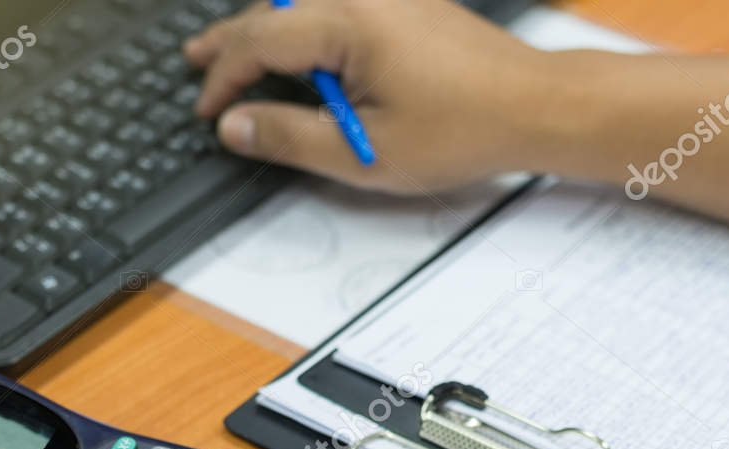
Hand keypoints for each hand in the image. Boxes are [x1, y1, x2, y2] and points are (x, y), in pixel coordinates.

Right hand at [184, 0, 544, 190]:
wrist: (534, 106)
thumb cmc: (463, 129)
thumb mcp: (364, 153)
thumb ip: (290, 137)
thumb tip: (235, 125)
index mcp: (347, 22)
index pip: (258, 40)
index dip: (223, 78)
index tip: (207, 111)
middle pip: (274, 10)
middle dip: (230, 40)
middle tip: (194, 61)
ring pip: (302, 2)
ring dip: (264, 28)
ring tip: (232, 51)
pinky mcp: (406, 4)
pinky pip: (336, 4)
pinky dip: (302, 23)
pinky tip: (294, 45)